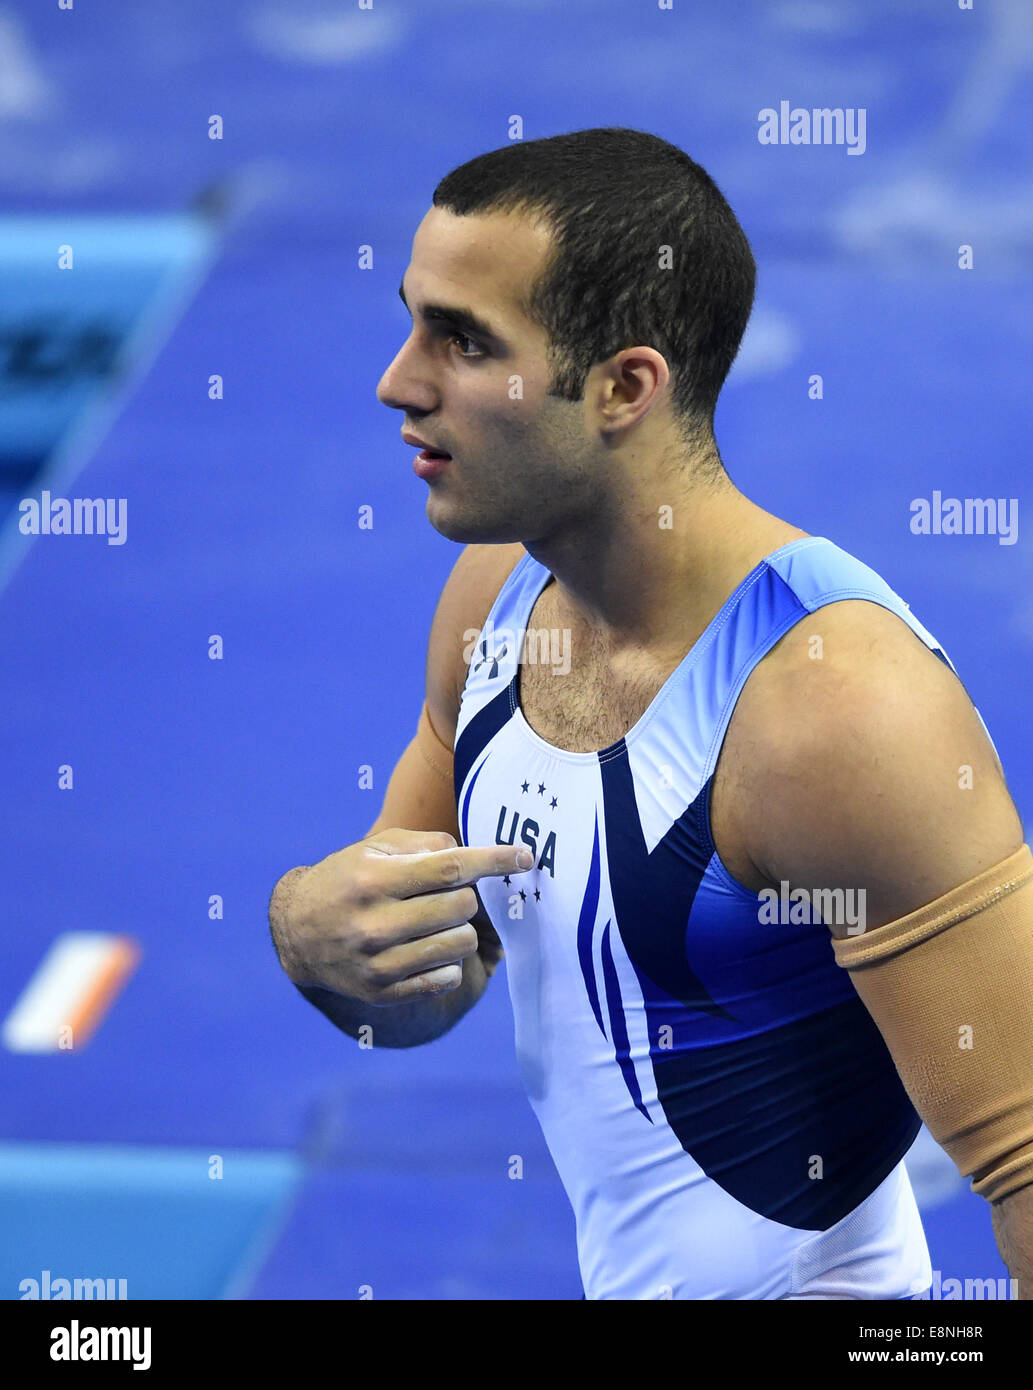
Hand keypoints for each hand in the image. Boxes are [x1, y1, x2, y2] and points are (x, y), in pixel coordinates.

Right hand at [270, 829, 531, 1003]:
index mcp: (375, 880)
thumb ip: (425, 844)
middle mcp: (375, 923)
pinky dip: (448, 960)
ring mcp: (378, 963)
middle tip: (452, 893)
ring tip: (439, 921)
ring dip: (461, 929)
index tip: (525, 857)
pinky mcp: (383, 992)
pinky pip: (446, 976)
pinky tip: (427, 948)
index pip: (450, 868)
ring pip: (460, 944)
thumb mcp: (376, 849)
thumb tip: (471, 852)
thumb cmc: (348, 878)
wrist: (297, 931)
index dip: (494, 861)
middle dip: (469, 896)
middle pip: (461, 907)